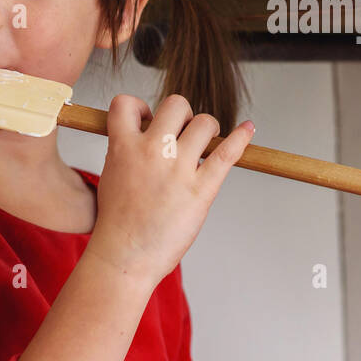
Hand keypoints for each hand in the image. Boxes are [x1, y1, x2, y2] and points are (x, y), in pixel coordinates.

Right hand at [86, 94, 254, 285]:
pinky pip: (226, 153)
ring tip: (203, 145)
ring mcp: (178, 169)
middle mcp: (152, 151)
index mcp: (123, 148)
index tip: (149, 122)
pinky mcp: (201, 189)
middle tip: (181, 136)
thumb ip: (128, 151)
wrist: (125, 257)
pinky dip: (241, 138)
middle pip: (176, 104)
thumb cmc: (118, 223)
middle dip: (182, 116)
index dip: (141, 107)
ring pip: (204, 123)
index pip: (126, 103)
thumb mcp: (112, 176)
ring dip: (206, 129)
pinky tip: (248, 130)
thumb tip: (149, 133)